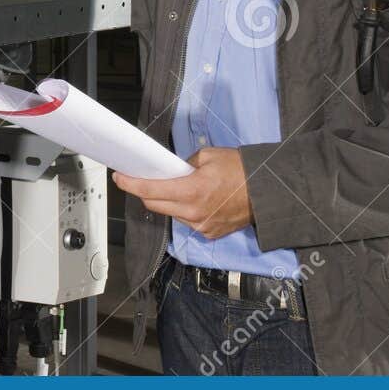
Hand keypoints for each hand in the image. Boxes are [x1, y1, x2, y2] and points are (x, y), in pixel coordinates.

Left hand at [112, 148, 252, 239]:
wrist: (268, 192)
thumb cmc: (242, 171)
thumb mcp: (208, 156)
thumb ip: (184, 165)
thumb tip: (171, 171)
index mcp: (192, 191)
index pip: (150, 190)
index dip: (130, 184)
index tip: (119, 178)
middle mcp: (194, 213)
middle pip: (154, 204)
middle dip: (144, 191)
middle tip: (140, 178)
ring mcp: (202, 226)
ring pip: (170, 213)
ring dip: (165, 201)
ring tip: (175, 187)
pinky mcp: (209, 233)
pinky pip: (186, 221)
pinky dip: (183, 209)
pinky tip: (192, 199)